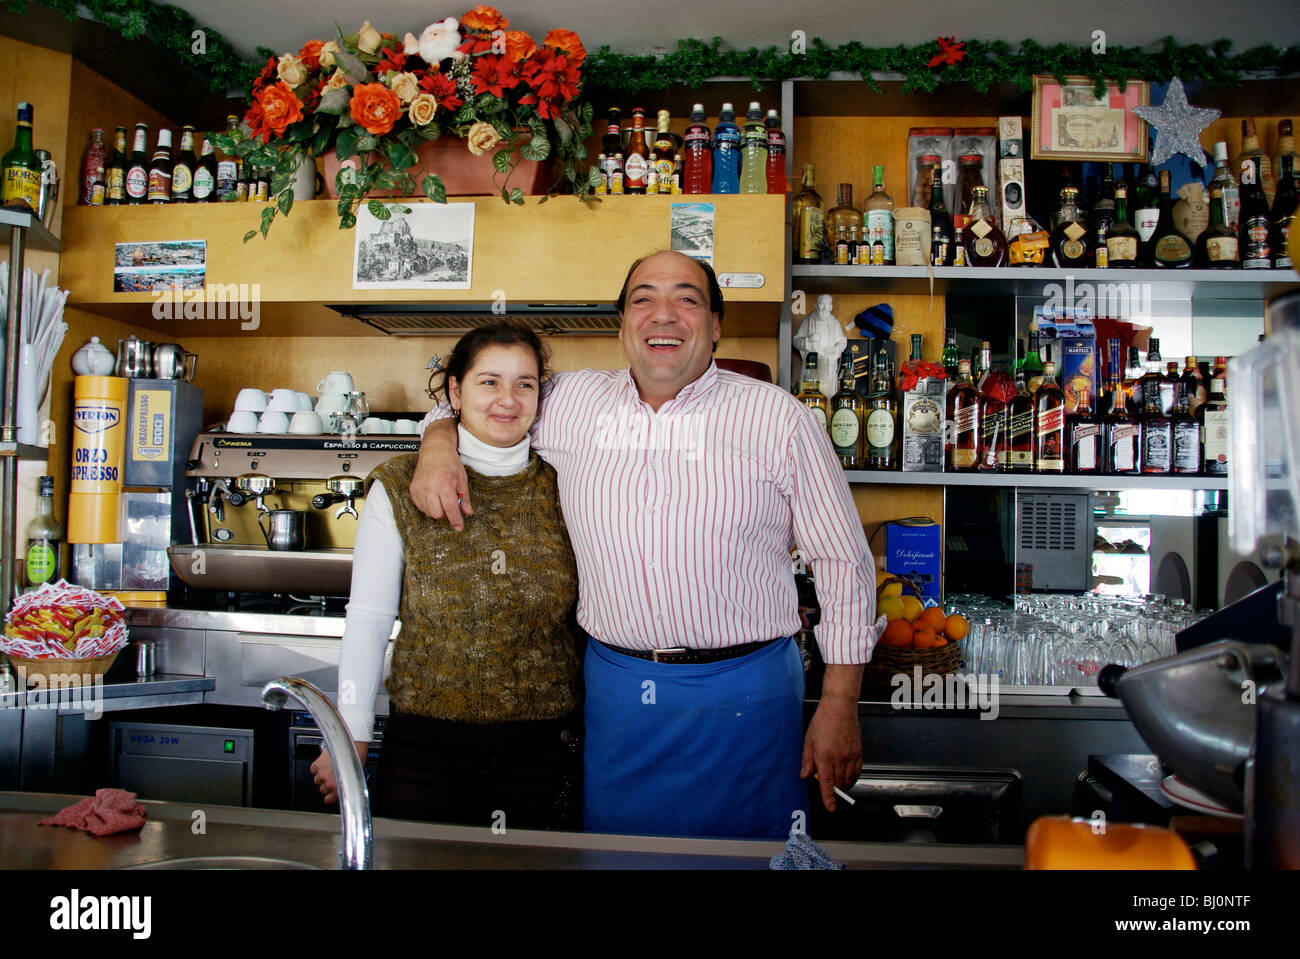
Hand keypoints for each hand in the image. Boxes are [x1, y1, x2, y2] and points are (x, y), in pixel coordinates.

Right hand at [309, 743, 367, 805]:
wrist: (353, 744)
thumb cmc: (357, 758)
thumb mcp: (354, 776)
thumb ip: (345, 785)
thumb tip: (342, 787)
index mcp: (339, 789)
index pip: (328, 799)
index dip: (330, 795)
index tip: (331, 793)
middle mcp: (329, 784)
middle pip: (322, 789)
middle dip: (327, 784)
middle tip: (333, 776)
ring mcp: (322, 775)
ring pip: (317, 780)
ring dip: (322, 775)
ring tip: (330, 768)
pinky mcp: (317, 765)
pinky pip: (313, 770)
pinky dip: (317, 767)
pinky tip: (324, 763)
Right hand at [410, 419, 470, 527]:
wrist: (434, 450)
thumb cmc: (449, 462)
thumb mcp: (462, 478)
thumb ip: (464, 497)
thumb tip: (467, 512)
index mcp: (444, 483)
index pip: (450, 508)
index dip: (456, 520)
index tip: (459, 527)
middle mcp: (429, 487)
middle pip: (437, 514)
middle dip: (445, 513)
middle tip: (450, 504)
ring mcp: (419, 488)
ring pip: (428, 512)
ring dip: (436, 510)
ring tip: (441, 497)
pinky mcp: (412, 489)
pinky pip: (420, 506)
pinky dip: (428, 506)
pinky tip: (433, 496)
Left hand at [800, 694, 861, 813]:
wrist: (840, 708)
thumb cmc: (823, 721)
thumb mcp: (809, 740)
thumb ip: (807, 760)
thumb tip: (805, 775)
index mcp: (824, 757)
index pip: (827, 784)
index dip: (829, 798)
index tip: (831, 808)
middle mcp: (839, 758)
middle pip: (838, 784)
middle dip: (833, 791)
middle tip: (828, 787)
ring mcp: (850, 756)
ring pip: (848, 779)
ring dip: (843, 785)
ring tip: (837, 782)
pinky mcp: (858, 752)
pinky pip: (857, 771)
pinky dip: (853, 778)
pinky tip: (848, 776)